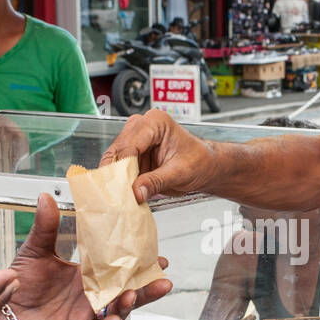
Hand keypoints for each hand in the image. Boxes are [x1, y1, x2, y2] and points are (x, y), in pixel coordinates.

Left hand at [0, 193, 172, 319]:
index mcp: (87, 276)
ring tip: (135, 294)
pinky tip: (113, 318)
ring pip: (115, 312)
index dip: (139, 265)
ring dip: (128, 305)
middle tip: (164, 279)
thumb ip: (45, 226)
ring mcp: (85, 315)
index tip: (160, 256)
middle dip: (147, 288)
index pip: (119, 270)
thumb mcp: (35, 251)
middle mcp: (91, 297)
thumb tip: (46, 196)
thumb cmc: (19, 282)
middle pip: (126, 293)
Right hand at [100, 108, 215, 203]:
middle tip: (116, 195)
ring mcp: (135, 139)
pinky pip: (119, 167)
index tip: (120, 187)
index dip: (122, 167)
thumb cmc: (199, 161)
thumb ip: (156, 182)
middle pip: (118, 150)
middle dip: (116, 174)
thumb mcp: (180, 173)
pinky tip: (124, 192)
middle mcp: (142, 126)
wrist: (205, 166)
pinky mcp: (133, 153)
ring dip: (117, 179)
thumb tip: (136, 192)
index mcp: (156, 122)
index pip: (130, 144)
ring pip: (115, 160)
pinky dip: (120, 181)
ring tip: (120, 196)